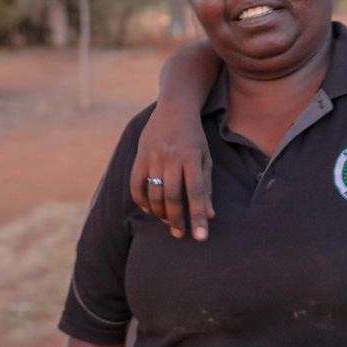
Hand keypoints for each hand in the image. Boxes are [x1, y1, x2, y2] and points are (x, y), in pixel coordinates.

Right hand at [130, 101, 214, 239]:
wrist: (174, 108)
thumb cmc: (194, 137)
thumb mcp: (205, 158)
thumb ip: (207, 186)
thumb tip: (210, 215)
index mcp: (192, 157)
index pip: (196, 193)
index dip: (198, 216)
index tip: (201, 237)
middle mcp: (172, 157)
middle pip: (172, 196)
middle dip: (176, 219)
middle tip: (180, 234)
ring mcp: (153, 156)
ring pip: (154, 193)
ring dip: (160, 212)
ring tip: (168, 221)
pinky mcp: (140, 155)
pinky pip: (136, 184)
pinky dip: (141, 200)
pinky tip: (149, 208)